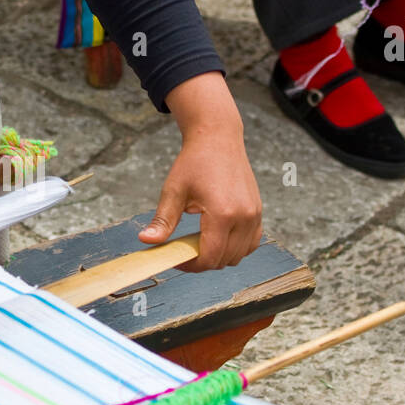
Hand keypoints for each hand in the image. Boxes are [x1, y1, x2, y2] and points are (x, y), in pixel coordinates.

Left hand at [139, 73, 262, 270]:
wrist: (218, 138)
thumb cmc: (195, 161)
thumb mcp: (174, 191)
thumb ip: (163, 221)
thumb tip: (147, 241)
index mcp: (222, 214)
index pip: (209, 257)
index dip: (191, 266)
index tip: (176, 259)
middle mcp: (243, 217)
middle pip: (224, 260)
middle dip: (202, 261)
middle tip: (184, 249)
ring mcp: (254, 215)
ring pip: (239, 255)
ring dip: (219, 256)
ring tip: (200, 241)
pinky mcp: (258, 212)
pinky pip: (251, 244)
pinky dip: (236, 248)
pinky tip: (218, 237)